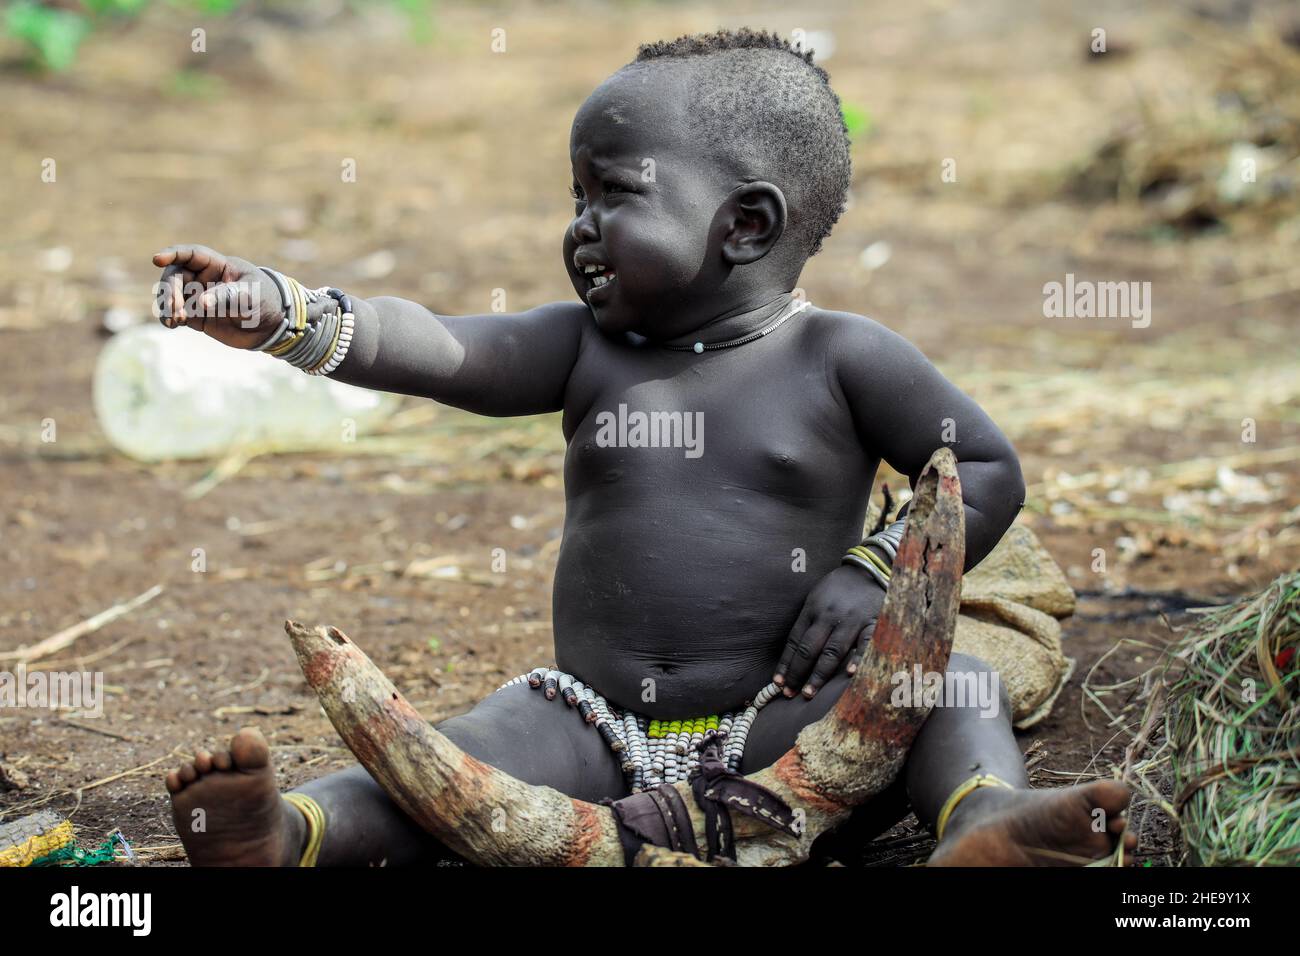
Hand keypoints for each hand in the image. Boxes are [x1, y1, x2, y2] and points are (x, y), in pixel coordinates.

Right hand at [151, 244, 283, 349]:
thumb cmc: (265, 300)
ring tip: (174, 320)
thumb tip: (201, 303)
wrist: (271, 325)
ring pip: (172, 296)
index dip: (173, 254)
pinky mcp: (196, 316)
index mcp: (217, 265)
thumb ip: (227, 297)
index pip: (190, 255)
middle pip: (175, 276)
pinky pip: (176, 314)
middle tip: (176, 309)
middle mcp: (203, 279)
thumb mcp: (250, 296)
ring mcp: (198, 297)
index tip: (157, 259)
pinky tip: (171, 324)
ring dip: (167, 306)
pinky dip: (170, 318)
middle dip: (170, 291)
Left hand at [774, 564, 885, 698]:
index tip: (778, 682)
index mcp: (813, 609)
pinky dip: (857, 658)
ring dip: (819, 674)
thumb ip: (807, 623)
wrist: (868, 569)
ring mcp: (851, 620)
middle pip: (810, 648)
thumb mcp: (815, 598)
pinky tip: (849, 674)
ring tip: (809, 693)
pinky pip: (864, 643)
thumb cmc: (838, 588)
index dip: (786, 663)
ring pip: (833, 650)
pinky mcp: (873, 622)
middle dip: (798, 673)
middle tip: (789, 694)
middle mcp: (829, 615)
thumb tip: (794, 654)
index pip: (795, 641)